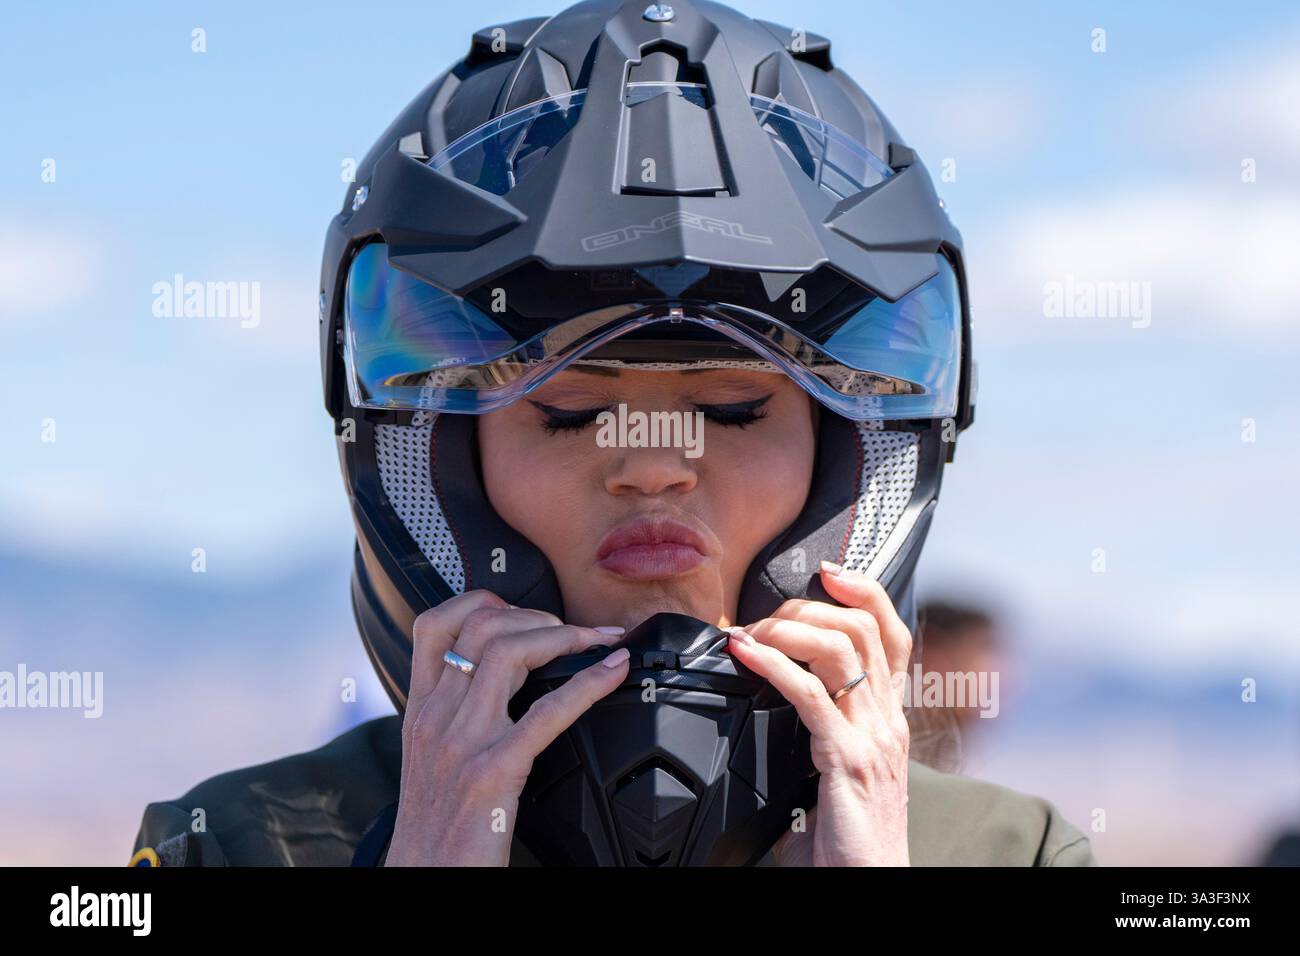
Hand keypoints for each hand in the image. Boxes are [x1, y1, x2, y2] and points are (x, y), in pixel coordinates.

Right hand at [386, 589, 630, 865]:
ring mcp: (463, 742)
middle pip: (481, 627)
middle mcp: (436, 718)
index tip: (520, 610)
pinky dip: (589, 683)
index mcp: (420, 711)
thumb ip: (453, 717)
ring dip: (564, 636)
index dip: (480, 601)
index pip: (433, 625)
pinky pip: (547, 710)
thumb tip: (491, 682)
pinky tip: (612, 673)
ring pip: (510, 653)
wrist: (423, 880)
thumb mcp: (429, 760)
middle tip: (571, 630)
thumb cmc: (435, 826)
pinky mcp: (492, 772)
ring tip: (595, 642)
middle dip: (536, 615)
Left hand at [726, 561, 911, 865]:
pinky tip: (745, 653)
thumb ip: (815, 735)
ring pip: (840, 649)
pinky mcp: (846, 759)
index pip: (892, 635)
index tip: (830, 572)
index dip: (865, 593)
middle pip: (862, 628)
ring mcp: (870, 737)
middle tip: (765, 615)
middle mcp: (886, 719)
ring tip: (749, 632)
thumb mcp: (835, 772)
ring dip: (787, 628)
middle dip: (809, 607)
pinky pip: (809, 694)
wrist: (867, 884)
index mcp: (887, 718)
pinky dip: (772, 664)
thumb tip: (768, 711)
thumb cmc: (846, 837)